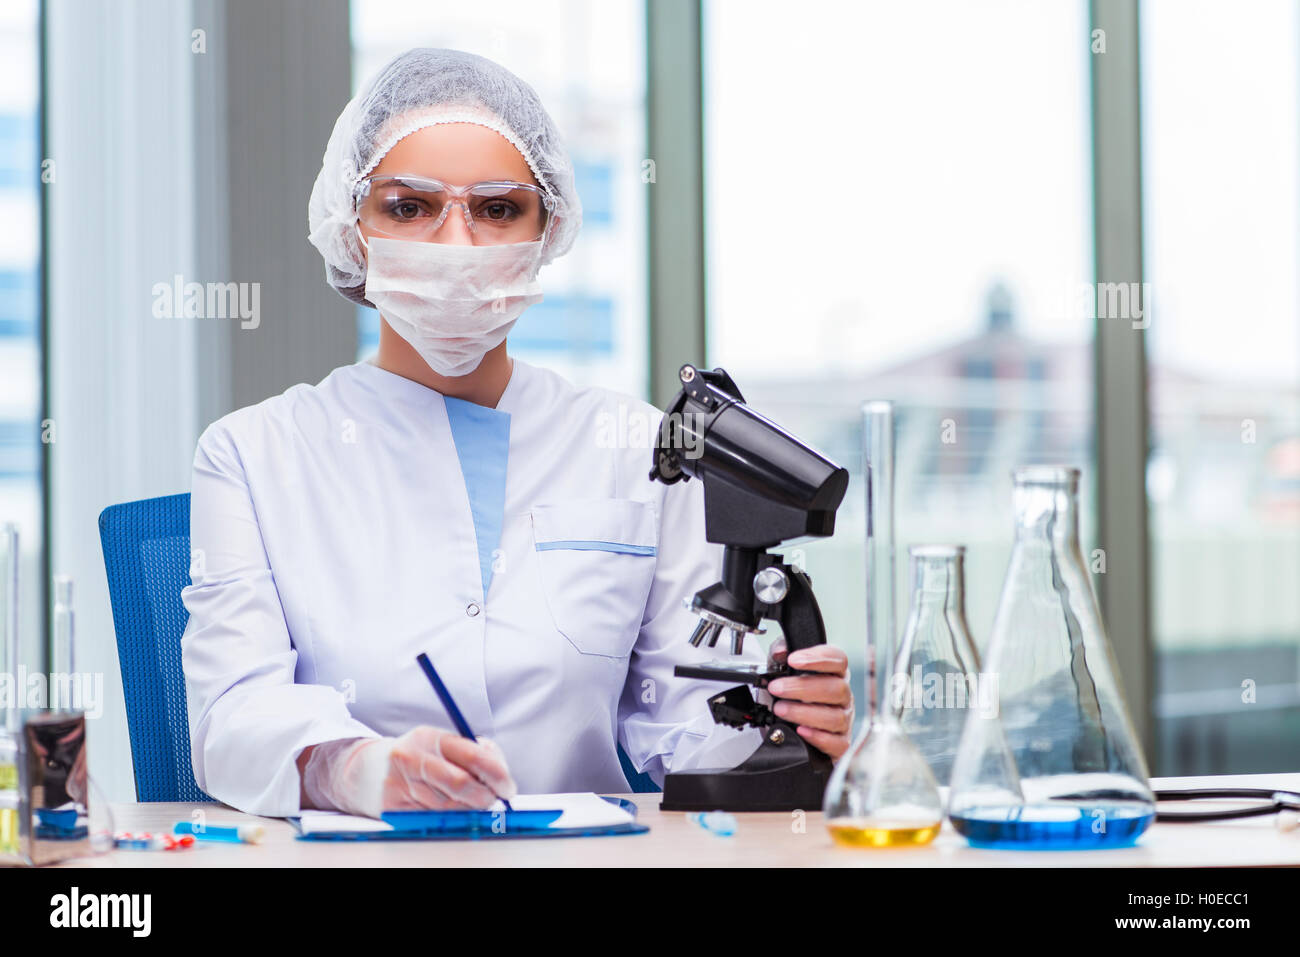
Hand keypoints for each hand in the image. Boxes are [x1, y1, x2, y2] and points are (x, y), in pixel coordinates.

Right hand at [301, 726, 517, 818]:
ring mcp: (400, 784)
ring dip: (469, 809)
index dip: (497, 773)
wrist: (363, 771)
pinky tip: (449, 811)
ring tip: (472, 804)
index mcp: (430, 737)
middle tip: (496, 800)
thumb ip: (471, 753)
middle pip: (461, 784)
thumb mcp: (439, 744)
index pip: (472, 755)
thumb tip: (501, 775)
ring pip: (449, 806)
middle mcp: (412, 758)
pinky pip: (432, 820)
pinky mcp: (392, 809)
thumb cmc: (414, 757)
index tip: (508, 786)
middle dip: (485, 796)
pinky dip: (448, 819)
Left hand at [765, 639, 853, 759]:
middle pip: (836, 688)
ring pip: (835, 716)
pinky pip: (836, 743)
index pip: (838, 660)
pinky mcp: (841, 743)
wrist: (794, 728)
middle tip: (777, 688)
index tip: (792, 660)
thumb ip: (781, 655)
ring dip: (804, 712)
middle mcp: (844, 696)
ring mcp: (845, 720)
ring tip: (780, 709)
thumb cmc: (795, 695)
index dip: (817, 658)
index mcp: (835, 673)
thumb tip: (780, 652)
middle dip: (802, 688)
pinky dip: (818, 737)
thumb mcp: (784, 671)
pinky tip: (800, 731)